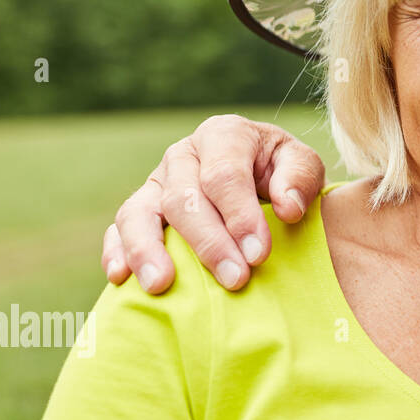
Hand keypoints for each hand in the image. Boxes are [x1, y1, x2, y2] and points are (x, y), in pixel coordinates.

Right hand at [102, 115, 326, 293]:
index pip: (225, 175)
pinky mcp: (139, 208)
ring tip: (160, 284)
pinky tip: (121, 278)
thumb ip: (299, 179)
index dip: (240, 215)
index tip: (259, 254)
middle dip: (209, 242)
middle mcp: (183, 154)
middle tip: (234, 279)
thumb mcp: (302, 165)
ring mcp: (156, 181)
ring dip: (148, 250)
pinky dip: (116, 252)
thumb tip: (287, 208)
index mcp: (224, 135)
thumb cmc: (282, 172)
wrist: (260, 174)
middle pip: (184, 197)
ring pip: (139, 212)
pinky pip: (118, 228)